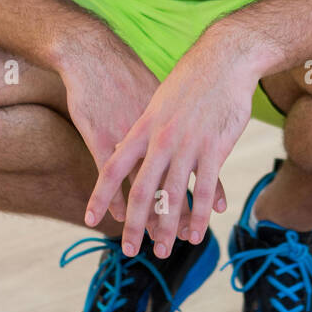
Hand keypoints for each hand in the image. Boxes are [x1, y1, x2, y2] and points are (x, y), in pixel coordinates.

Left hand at [84, 37, 256, 258]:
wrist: (222, 60)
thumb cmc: (189, 80)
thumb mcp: (155, 102)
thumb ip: (141, 130)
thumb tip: (124, 150)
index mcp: (142, 129)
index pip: (112, 168)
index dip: (100, 196)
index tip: (89, 219)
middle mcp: (161, 140)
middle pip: (142, 191)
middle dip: (135, 225)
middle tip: (130, 250)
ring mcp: (188, 146)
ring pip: (173, 196)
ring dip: (168, 228)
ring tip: (165, 250)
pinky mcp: (214, 149)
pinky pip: (204, 190)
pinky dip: (201, 215)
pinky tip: (199, 232)